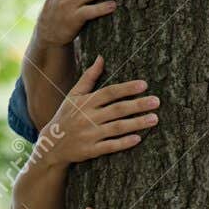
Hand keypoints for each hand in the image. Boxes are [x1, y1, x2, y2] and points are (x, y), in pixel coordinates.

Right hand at [43, 56, 158, 164]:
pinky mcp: (91, 150)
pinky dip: (124, 143)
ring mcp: (90, 134)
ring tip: (154, 119)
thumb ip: (88, 78)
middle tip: (156, 101)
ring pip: (117, 127)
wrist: (52, 144)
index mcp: (85, 102)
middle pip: (117, 109)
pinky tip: (138, 138)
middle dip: (138, 105)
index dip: (127, 88)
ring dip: (137, 123)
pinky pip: (110, 146)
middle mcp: (88, 117)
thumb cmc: (66, 116)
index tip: (144, 85)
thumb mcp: (74, 95)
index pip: (109, 92)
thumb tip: (101, 58)